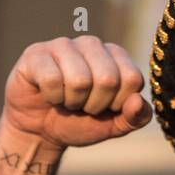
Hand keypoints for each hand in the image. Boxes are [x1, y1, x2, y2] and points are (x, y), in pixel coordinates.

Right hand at [1, 36, 151, 147]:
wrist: (41, 130)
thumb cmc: (81, 122)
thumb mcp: (115, 125)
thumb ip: (136, 117)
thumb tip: (137, 101)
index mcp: (116, 56)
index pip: (132, 79)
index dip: (119, 103)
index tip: (106, 106)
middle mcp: (92, 44)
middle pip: (108, 79)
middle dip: (95, 104)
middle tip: (83, 105)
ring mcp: (64, 45)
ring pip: (79, 80)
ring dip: (72, 102)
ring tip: (66, 99)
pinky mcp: (37, 53)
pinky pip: (52, 79)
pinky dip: (52, 97)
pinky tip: (48, 94)